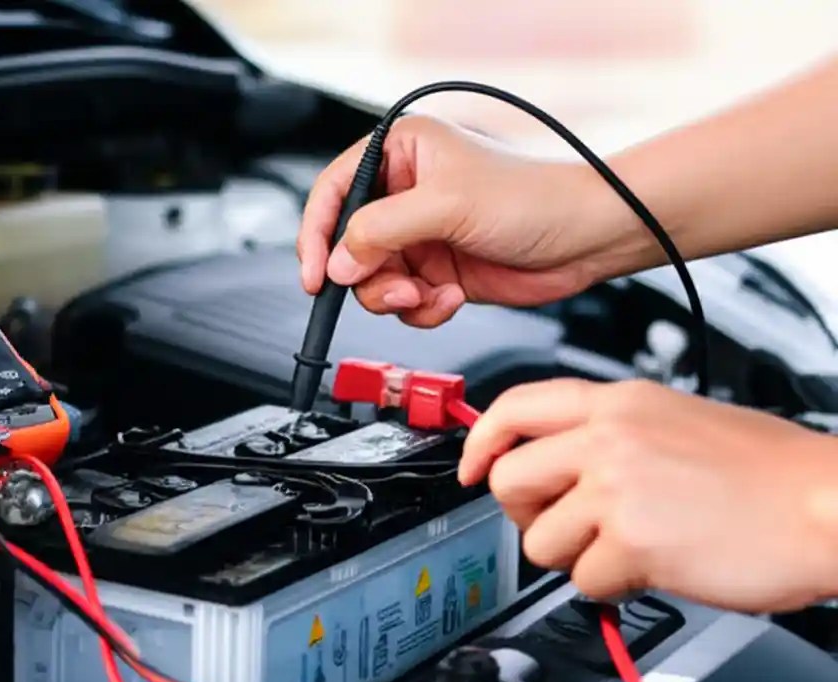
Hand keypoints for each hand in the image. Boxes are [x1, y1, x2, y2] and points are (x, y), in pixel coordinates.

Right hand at [298, 116, 652, 326]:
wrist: (586, 238)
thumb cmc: (534, 197)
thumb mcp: (446, 204)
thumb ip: (382, 230)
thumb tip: (338, 262)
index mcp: (400, 153)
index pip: (335, 191)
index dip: (317, 233)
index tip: (316, 274)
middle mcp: (404, 193)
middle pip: (348, 246)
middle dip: (368, 275)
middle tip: (395, 286)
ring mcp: (419, 235)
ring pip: (372, 280)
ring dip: (397, 296)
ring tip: (430, 292)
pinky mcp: (436, 270)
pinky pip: (403, 301)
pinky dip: (421, 307)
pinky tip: (452, 296)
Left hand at [459, 378, 837, 613]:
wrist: (827, 504)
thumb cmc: (767, 473)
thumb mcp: (675, 420)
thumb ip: (609, 433)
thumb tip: (553, 461)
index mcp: (618, 402)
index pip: (516, 406)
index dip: (480, 442)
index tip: (469, 468)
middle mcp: (609, 438)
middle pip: (506, 479)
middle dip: (525, 514)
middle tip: (561, 525)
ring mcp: (617, 487)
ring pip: (539, 538)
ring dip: (575, 556)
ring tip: (625, 547)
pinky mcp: (632, 540)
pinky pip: (584, 580)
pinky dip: (612, 586)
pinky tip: (653, 566)